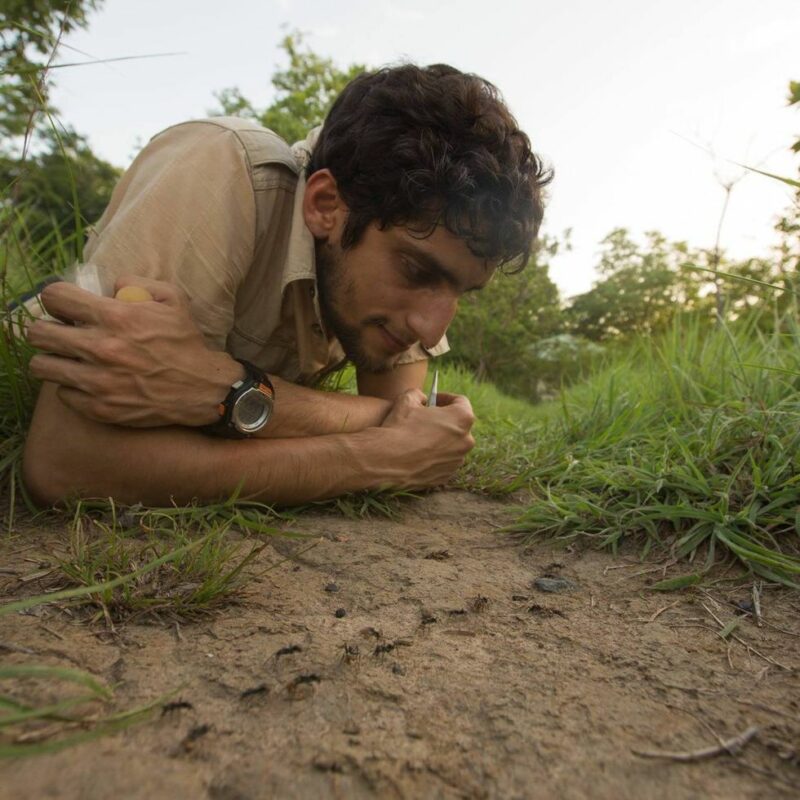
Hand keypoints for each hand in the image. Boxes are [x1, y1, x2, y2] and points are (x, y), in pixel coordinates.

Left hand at [26, 276, 242, 426]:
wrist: (204, 390)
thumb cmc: (187, 343)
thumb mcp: (173, 299)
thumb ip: (137, 283)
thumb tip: (110, 286)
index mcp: (116, 317)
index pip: (54, 297)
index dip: (58, 299)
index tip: (67, 307)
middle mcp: (101, 349)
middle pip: (38, 333)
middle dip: (49, 329)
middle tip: (64, 334)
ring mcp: (97, 382)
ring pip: (42, 366)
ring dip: (55, 360)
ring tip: (72, 360)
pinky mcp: (99, 408)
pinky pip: (63, 394)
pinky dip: (73, 387)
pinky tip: (91, 382)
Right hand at [377, 388, 475, 487]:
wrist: (386, 460)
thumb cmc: (398, 427)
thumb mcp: (406, 400)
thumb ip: (418, 395)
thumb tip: (421, 399)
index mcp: (462, 418)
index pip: (461, 402)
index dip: (445, 398)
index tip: (433, 399)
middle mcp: (466, 441)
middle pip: (458, 425)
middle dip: (443, 420)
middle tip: (425, 418)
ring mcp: (457, 461)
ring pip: (451, 446)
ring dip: (439, 440)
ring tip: (418, 438)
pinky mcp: (446, 476)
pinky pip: (442, 463)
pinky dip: (433, 457)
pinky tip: (416, 454)